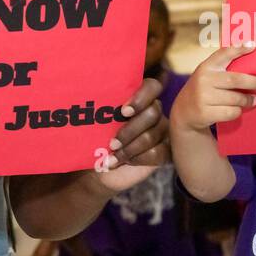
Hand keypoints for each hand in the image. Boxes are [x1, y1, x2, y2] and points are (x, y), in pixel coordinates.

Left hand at [93, 77, 169, 193]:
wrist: (96, 168)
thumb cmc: (93, 139)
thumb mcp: (95, 121)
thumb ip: (100, 108)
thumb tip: (90, 97)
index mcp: (138, 97)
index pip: (151, 87)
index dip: (140, 99)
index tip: (123, 112)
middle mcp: (153, 111)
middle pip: (152, 113)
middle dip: (130, 130)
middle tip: (112, 143)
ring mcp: (162, 131)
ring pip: (152, 135)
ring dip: (129, 148)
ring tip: (113, 156)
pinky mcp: (165, 151)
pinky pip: (157, 153)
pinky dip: (138, 159)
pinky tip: (125, 162)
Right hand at [172, 43, 255, 131]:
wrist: (184, 112)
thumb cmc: (204, 90)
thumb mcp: (208, 75)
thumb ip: (224, 68)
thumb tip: (252, 59)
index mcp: (206, 67)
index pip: (223, 53)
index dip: (238, 49)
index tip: (253, 46)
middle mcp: (203, 79)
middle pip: (236, 80)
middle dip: (255, 82)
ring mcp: (203, 97)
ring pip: (236, 98)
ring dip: (248, 100)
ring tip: (254, 100)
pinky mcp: (205, 112)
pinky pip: (231, 112)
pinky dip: (237, 111)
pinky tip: (237, 110)